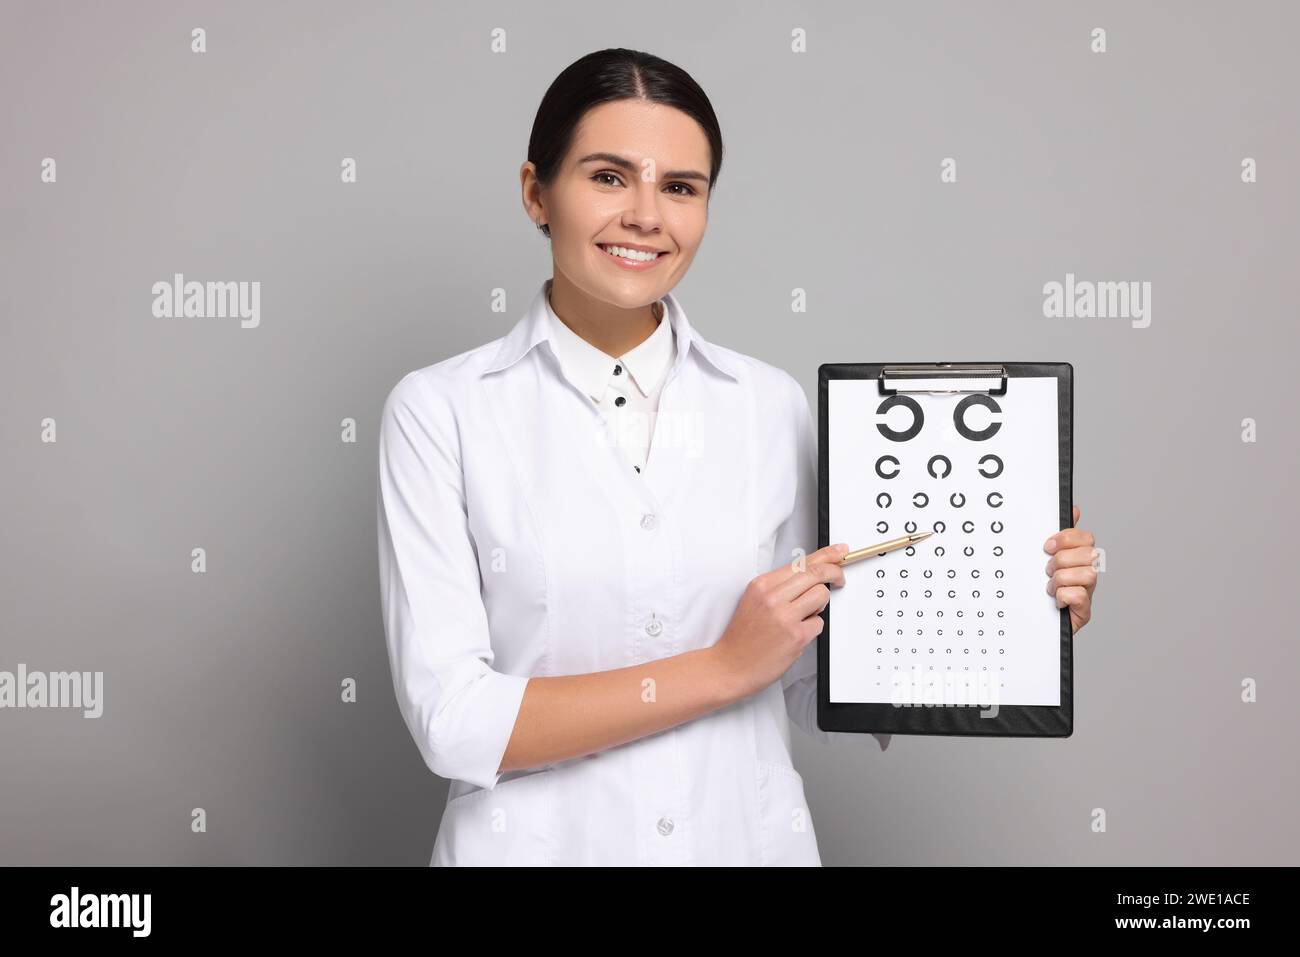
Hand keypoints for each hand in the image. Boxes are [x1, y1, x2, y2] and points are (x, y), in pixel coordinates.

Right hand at [710, 543, 849, 699]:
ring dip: (820, 605)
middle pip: (817, 573)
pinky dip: (813, 628)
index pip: (801, 562)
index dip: (827, 554)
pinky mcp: (796, 635)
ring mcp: (784, 616)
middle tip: (839, 579)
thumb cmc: (743, 637)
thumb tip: (810, 576)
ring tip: (806, 614)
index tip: (840, 551)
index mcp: (762, 584)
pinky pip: (819, 623)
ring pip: (822, 595)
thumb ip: (780, 587)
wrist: (730, 665)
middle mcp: (772, 596)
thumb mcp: (755, 601)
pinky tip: (798, 634)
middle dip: (835, 573)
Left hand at [1044, 504, 1097, 633]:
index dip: (1067, 538)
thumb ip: (1057, 536)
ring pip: (1088, 574)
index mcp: (1077, 558)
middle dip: (1062, 560)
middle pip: (1090, 554)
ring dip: (1061, 579)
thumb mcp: (1039, 558)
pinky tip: (1055, 600)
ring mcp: (1087, 592)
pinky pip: (1080, 595)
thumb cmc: (1035, 588)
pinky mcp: (1083, 612)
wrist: (1027, 622)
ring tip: (1049, 587)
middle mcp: (1086, 573)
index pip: (1086, 538)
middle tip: (1047, 569)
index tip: (1047, 546)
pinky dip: (1063, 596)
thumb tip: (1074, 510)